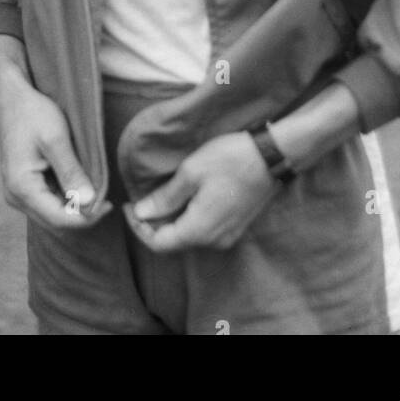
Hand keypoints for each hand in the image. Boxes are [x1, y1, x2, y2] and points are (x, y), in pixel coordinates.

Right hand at [0, 68, 110, 230]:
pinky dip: (65, 196)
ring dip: (74, 206)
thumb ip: (71, 172)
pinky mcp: (22, 186)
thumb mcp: (56, 139)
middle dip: (82, 214)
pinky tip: (77, 180)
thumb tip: (90, 203)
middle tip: (106, 197)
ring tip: (94, 187)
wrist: (12, 97)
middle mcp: (15, 197)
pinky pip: (47, 201)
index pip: (59, 219)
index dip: (87, 217)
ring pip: (52, 213)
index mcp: (22, 188)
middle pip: (55, 221)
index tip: (110, 203)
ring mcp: (17, 193)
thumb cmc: (34, 113)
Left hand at [124, 133, 277, 253]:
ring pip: (188, 238)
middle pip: (173, 243)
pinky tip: (182, 201)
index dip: (139, 228)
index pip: (159, 244)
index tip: (128, 206)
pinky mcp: (235, 228)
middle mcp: (213, 241)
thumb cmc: (229, 159)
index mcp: (199, 230)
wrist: (271, 156)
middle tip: (139, 201)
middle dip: (153, 225)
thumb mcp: (191, 173)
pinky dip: (187, 221)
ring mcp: (227, 237)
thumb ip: (165, 198)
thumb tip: (142, 213)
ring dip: (170, 223)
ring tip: (158, 199)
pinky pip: (203, 232)